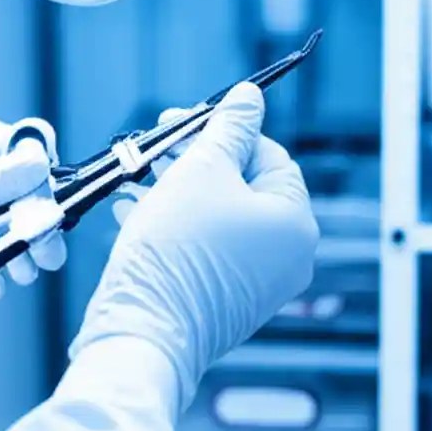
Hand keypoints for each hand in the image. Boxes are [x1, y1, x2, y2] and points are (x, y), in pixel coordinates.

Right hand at [68, 83, 318, 407]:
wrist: (143, 333)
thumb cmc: (176, 253)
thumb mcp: (202, 169)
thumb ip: (229, 127)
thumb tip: (250, 98)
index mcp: (296, 222)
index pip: (271, 155)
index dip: (227, 131)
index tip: (189, 120)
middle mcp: (288, 256)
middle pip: (245, 187)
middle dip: (197, 161)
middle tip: (161, 146)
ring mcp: (259, 283)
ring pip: (220, 218)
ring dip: (179, 191)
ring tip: (140, 177)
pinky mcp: (227, 302)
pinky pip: (207, 249)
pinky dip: (177, 226)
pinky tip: (135, 210)